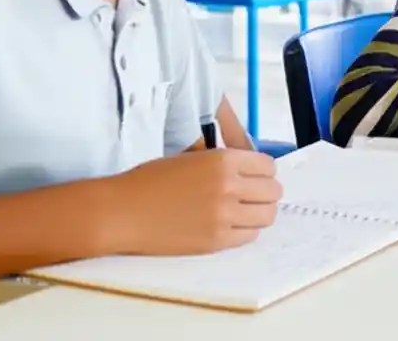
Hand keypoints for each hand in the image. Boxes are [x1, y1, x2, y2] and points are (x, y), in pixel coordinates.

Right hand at [103, 149, 281, 254]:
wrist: (123, 211)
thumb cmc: (151, 181)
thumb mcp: (193, 157)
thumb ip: (224, 163)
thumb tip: (253, 171)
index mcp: (223, 160)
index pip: (268, 166)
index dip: (264, 172)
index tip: (257, 177)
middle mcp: (229, 186)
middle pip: (273, 191)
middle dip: (266, 192)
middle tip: (253, 196)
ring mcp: (224, 215)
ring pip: (267, 215)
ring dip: (260, 213)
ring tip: (245, 212)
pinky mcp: (216, 240)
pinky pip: (250, 236)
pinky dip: (246, 230)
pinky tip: (231, 226)